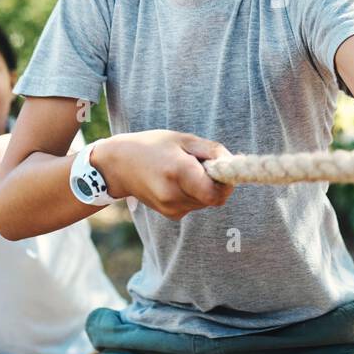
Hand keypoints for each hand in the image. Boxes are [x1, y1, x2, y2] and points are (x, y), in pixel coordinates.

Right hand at [96, 131, 234, 220]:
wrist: (118, 165)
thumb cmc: (153, 146)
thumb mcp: (183, 139)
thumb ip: (213, 151)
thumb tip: (234, 163)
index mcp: (179, 172)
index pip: (217, 193)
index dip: (226, 183)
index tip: (223, 168)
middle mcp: (174, 194)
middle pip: (213, 197)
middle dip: (215, 182)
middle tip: (201, 164)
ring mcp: (170, 207)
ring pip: (205, 202)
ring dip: (204, 188)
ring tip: (185, 170)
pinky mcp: (170, 214)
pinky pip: (194, 205)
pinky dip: (193, 194)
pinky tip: (177, 181)